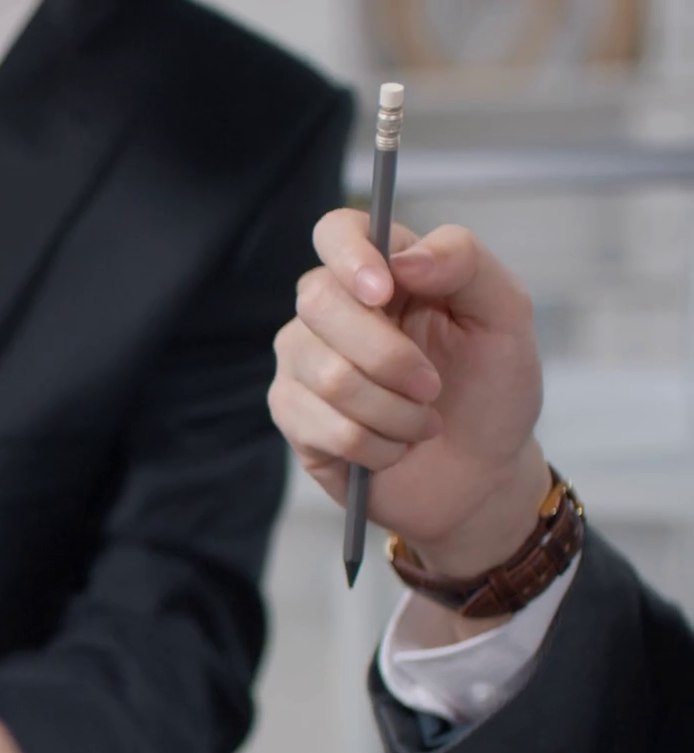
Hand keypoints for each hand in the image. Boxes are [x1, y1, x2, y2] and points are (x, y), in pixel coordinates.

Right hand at [270, 209, 551, 577]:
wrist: (481, 473)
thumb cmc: (492, 389)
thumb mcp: (506, 316)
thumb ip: (466, 263)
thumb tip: (403, 259)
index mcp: (382, 272)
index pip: (337, 231)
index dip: (350, 256)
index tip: (383, 293)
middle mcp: (331, 310)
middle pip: (320, 303)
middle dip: (390, 357)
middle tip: (433, 386)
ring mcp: (303, 362)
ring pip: (328, 375)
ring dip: (394, 411)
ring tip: (421, 424)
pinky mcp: (293, 415)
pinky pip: (325, 426)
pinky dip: (377, 446)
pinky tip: (392, 448)